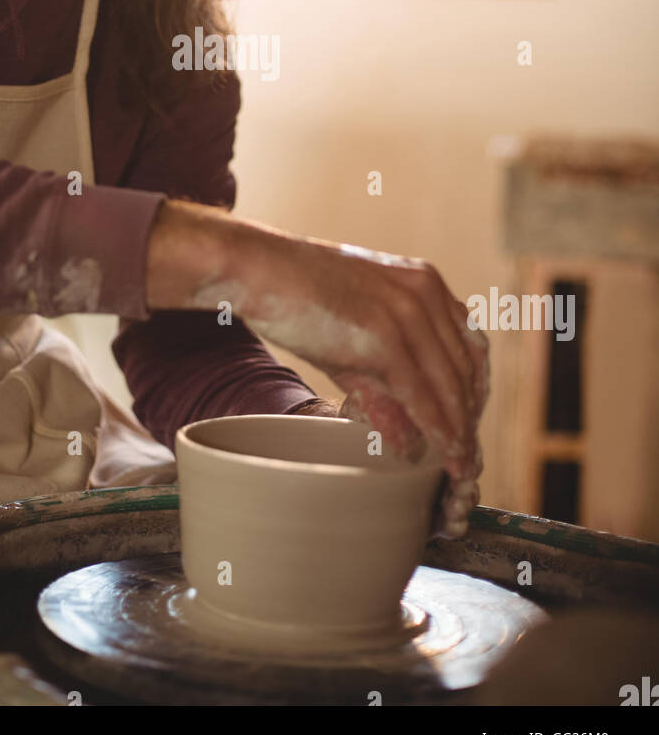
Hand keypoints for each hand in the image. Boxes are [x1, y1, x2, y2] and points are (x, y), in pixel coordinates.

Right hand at [146, 202, 488, 534]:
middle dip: (469, 415)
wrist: (260, 268)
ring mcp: (406, 311)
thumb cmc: (298, 299)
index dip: (474, 386)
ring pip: (450, 384)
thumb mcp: (351, 342)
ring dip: (458, 430)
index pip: (469, 342)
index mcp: (423, 281)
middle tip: (467, 454)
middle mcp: (425, 292)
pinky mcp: (384, 335)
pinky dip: (436, 428)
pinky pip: (421, 393)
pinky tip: (442, 452)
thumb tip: (406, 442)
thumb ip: (381, 387)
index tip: (468, 420)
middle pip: (466, 367)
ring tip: (459, 466)